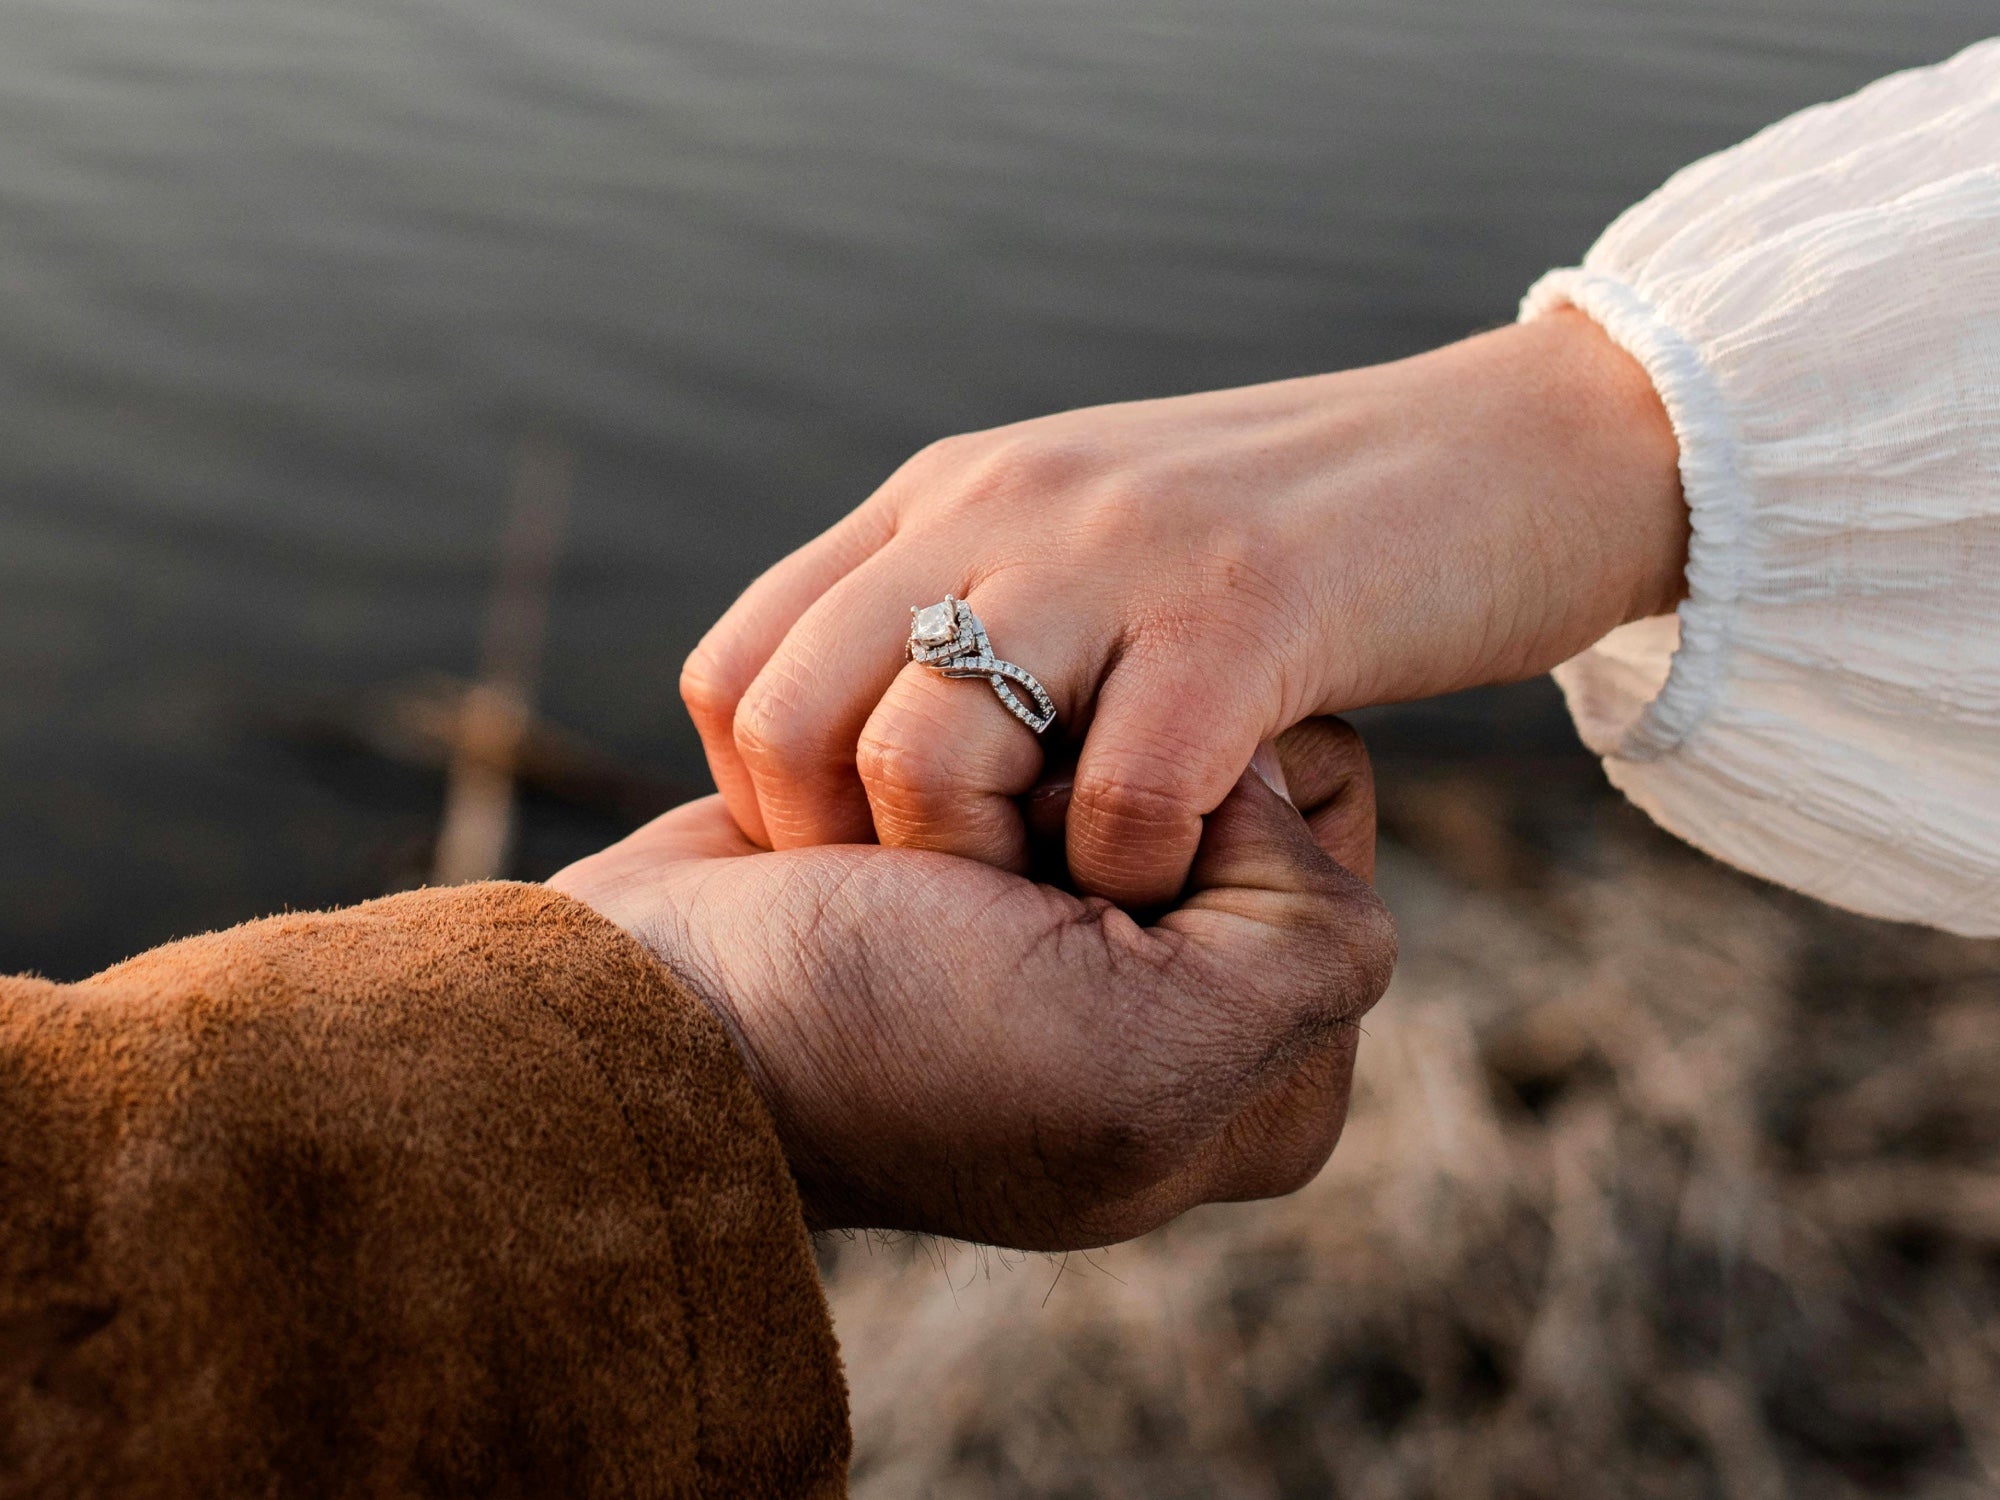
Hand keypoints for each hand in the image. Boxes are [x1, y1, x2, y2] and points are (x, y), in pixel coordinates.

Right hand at [548, 720, 1392, 1250]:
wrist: (639, 1026)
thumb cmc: (887, 1053)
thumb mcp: (1154, 1062)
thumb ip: (1313, 944)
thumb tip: (1260, 786)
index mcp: (1260, 1063)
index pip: (1327, 822)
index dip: (1211, 807)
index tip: (1095, 888)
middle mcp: (1171, 985)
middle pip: (1207, 746)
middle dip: (1095, 766)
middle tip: (993, 877)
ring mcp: (1051, 898)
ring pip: (1090, 700)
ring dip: (995, 745)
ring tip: (913, 871)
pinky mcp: (952, 828)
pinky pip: (994, 707)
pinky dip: (926, 733)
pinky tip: (863, 840)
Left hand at [682, 308, 1684, 904]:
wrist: (1510, 454)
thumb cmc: (1288, 550)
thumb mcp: (1085, 553)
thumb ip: (970, 619)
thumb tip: (861, 781)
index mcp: (945, 498)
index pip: (736, 672)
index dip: (768, 810)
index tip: (871, 874)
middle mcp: (1003, 507)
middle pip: (794, 723)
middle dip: (850, 865)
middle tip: (959, 914)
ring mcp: (1121, 552)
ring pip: (927, 760)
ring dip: (986, 880)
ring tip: (1073, 897)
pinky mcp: (1251, 611)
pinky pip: (1119, 798)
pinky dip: (1136, 877)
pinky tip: (1187, 872)